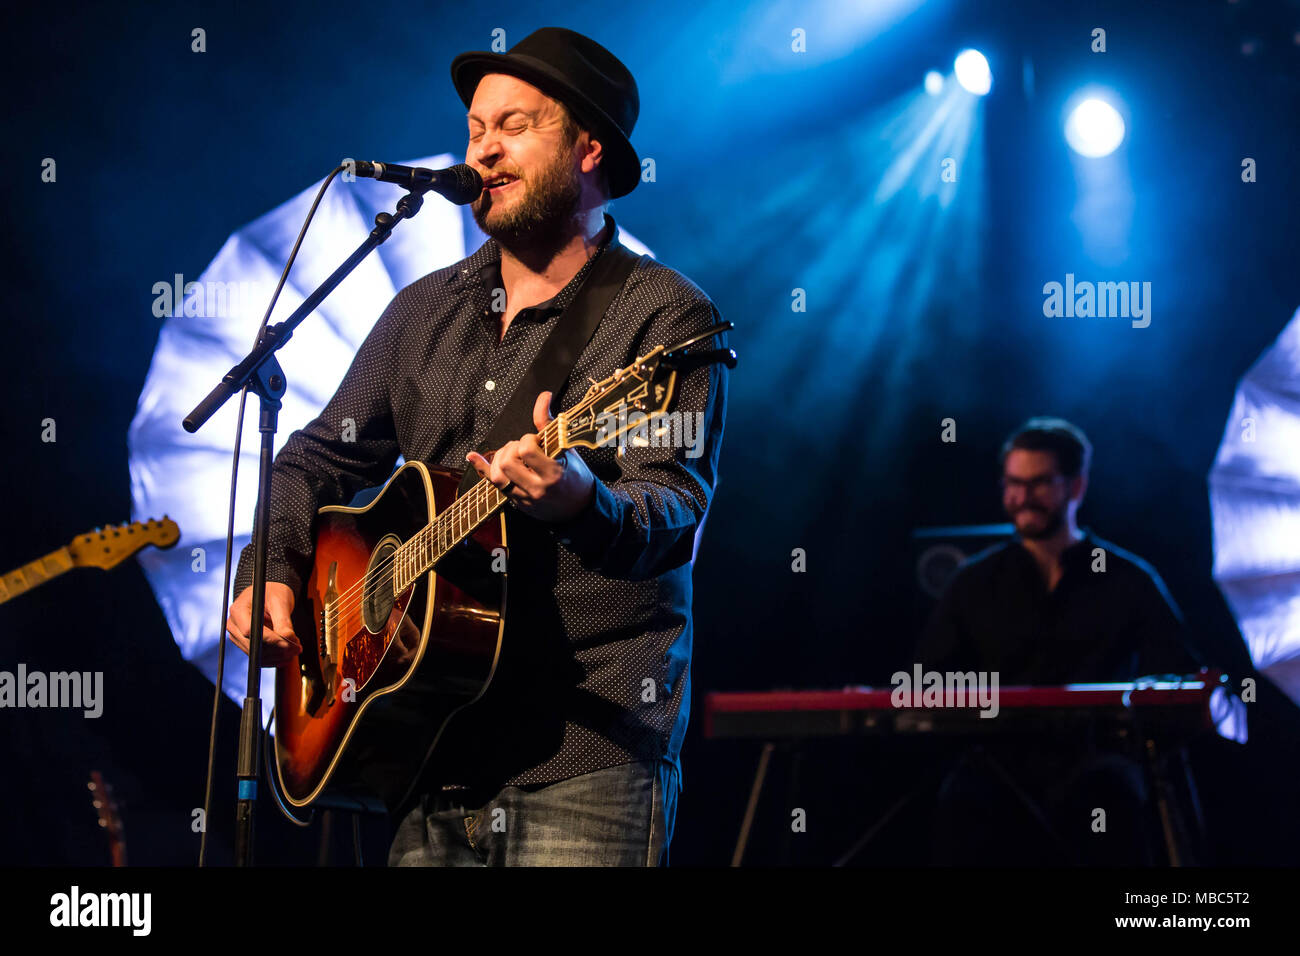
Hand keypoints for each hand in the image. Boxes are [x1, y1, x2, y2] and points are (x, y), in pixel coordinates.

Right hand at [226, 582, 301, 667]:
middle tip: (297, 648)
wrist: (270, 594)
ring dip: (277, 656)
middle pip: (252, 645)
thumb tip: (289, 638)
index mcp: (238, 609)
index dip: (269, 639)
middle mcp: (234, 624)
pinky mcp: (245, 644)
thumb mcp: (280, 602)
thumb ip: (283, 621)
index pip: (250, 631)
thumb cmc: (273, 593)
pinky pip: (258, 656)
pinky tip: (287, 656)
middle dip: (277, 650)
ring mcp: (237, 635)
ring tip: (295, 651)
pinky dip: (274, 659)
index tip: (288, 643)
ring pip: (256, 654)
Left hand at [467, 391, 595, 522]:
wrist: (578, 508)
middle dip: (511, 448)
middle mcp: (537, 488)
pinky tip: (473, 457)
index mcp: (553, 473)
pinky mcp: (516, 502)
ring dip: (500, 458)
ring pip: (497, 475)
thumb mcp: (566, 449)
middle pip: (508, 463)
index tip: (535, 441)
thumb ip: (548, 423)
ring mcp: (525, 497)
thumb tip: (543, 396)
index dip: (527, 439)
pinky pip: (492, 485)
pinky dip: (481, 468)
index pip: (527, 451)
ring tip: (512, 454)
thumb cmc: (575, 475)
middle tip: (523, 448)